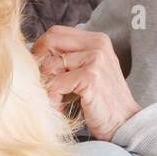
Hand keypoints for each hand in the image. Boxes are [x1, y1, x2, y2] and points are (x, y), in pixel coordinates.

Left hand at [31, 25, 141, 140]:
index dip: (40, 48)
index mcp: (97, 40)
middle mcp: (97, 45)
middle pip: (50, 42)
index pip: (56, 32)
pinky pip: (55, 84)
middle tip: (42, 83)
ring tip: (56, 100)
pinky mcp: (90, 77)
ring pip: (49, 66)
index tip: (38, 68)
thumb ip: (68, 59)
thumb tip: (31, 55)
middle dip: (38, 63)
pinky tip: (61, 107)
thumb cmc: (101, 101)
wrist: (125, 123)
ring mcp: (95, 59)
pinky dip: (53, 99)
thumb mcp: (88, 71)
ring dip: (46, 87)